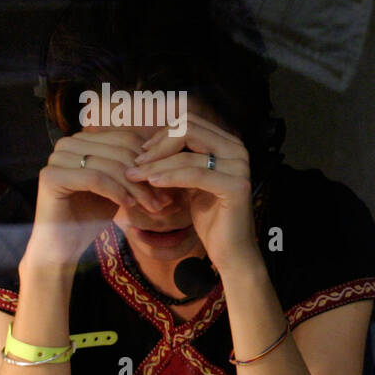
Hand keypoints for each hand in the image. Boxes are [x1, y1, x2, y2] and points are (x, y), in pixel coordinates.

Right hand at [27, 130, 172, 267]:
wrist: (63, 245)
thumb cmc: (92, 215)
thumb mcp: (121, 187)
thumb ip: (138, 170)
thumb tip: (175, 158)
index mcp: (83, 139)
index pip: (126, 139)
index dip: (152, 161)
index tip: (169, 185)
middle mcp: (68, 143)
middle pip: (120, 150)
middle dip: (146, 176)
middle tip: (164, 200)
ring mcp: (56, 158)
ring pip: (110, 165)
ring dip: (136, 188)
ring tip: (152, 207)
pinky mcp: (50, 176)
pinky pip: (95, 178)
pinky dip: (117, 191)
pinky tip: (130, 206)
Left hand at [128, 111, 256, 272]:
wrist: (230, 251)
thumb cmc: (211, 218)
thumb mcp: (192, 182)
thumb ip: (181, 160)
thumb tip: (150, 142)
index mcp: (229, 145)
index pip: (190, 123)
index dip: (163, 135)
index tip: (143, 153)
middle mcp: (238, 151)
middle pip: (189, 130)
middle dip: (158, 146)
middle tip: (137, 163)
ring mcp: (239, 168)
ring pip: (187, 154)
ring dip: (156, 164)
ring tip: (136, 176)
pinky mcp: (236, 187)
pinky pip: (194, 174)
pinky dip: (170, 177)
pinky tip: (152, 183)